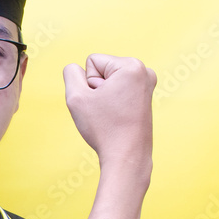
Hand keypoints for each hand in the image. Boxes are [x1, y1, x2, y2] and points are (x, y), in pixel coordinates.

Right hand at [62, 54, 156, 172]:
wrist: (127, 157)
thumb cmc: (104, 129)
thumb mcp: (76, 97)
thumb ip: (70, 74)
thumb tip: (75, 68)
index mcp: (131, 66)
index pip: (92, 61)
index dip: (88, 83)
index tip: (99, 102)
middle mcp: (144, 71)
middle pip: (102, 70)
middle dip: (97, 89)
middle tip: (106, 111)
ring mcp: (147, 85)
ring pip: (109, 82)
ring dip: (104, 97)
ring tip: (112, 115)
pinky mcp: (146, 97)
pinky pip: (118, 91)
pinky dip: (113, 103)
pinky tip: (118, 118)